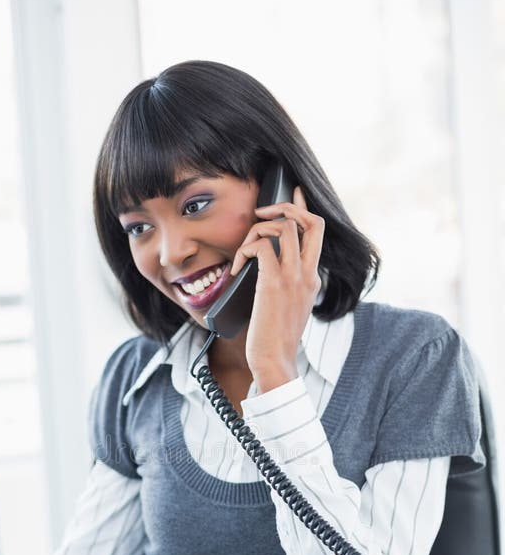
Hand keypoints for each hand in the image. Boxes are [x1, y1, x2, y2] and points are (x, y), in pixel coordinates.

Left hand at [230, 186, 324, 392]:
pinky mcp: (274, 283)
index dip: (304, 209)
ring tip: (244, 249)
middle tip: (264, 209)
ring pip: (285, 227)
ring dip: (258, 229)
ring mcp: (293, 277)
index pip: (316, 233)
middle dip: (287, 206)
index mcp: (312, 279)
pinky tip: (237, 268)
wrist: (274, 360)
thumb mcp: (289, 308)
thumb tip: (264, 264)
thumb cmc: (275, 339)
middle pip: (311, 222)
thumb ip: (287, 285)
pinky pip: (261, 247)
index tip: (292, 194)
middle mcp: (307, 274)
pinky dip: (245, 250)